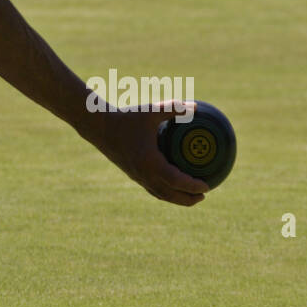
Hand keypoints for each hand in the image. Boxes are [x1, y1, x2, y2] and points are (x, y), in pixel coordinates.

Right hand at [82, 101, 208, 206]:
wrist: (98, 127)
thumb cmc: (127, 117)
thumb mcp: (152, 110)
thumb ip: (174, 108)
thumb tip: (196, 107)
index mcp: (150, 162)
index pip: (176, 181)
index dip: (192, 186)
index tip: (207, 187)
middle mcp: (144, 174)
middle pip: (169, 195)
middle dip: (187, 200)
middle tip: (203, 197)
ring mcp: (137, 176)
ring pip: (159, 194)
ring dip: (176, 199)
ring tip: (190, 197)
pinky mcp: (131, 174)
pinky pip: (151, 188)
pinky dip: (164, 192)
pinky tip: (170, 185)